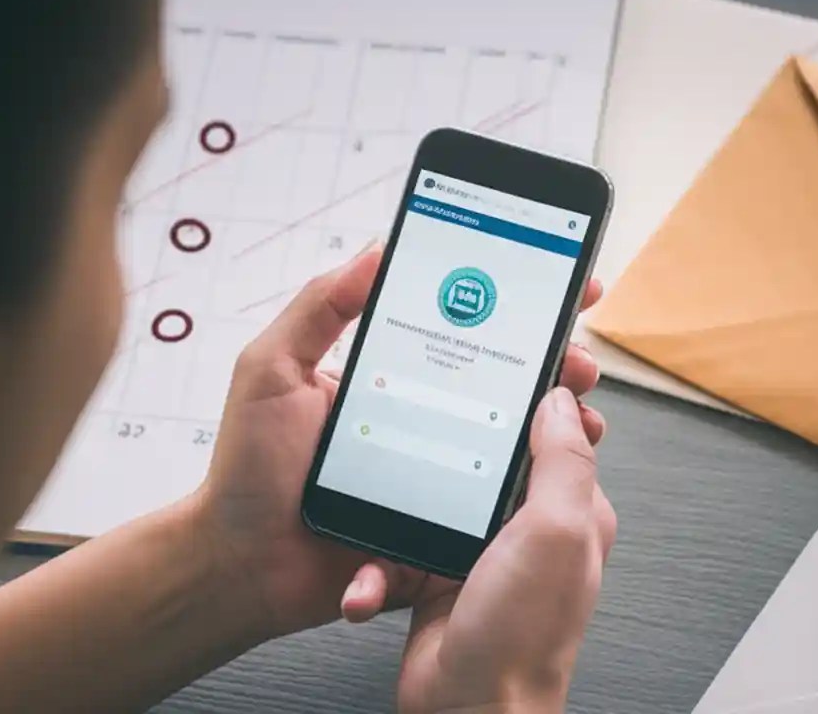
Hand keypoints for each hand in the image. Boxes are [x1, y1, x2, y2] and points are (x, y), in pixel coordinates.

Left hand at [189, 244, 606, 638]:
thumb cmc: (248, 472)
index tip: (562, 290)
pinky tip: (539, 487)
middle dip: (554, 370)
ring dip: (555, 435)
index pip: (463, 333)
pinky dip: (522, 502)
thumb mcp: (272, 370)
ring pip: (513, 452)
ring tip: (577, 419)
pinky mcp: (440, 529)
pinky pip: (489, 516)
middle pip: (504, 389)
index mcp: (391, 379)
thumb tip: (375, 250)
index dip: (515, 311)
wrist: (240, 567)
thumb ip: (318, 308)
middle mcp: (423, 423)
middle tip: (574, 363)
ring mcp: (436, 477)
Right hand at [354, 388, 616, 712]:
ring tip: (378, 505)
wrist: (468, 710)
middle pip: (486, 454)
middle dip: (447, 440)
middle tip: (416, 416)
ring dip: (400, 506)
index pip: (558, 431)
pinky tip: (368, 578)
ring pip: (433, 495)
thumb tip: (561, 398)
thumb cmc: (522, 638)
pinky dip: (375, 565)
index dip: (535, 394)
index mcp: (569, 509)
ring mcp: (479, 550)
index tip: (502, 362)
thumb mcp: (555, 533)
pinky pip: (398, 547)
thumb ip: (562, 461)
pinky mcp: (435, 575)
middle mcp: (527, 527)